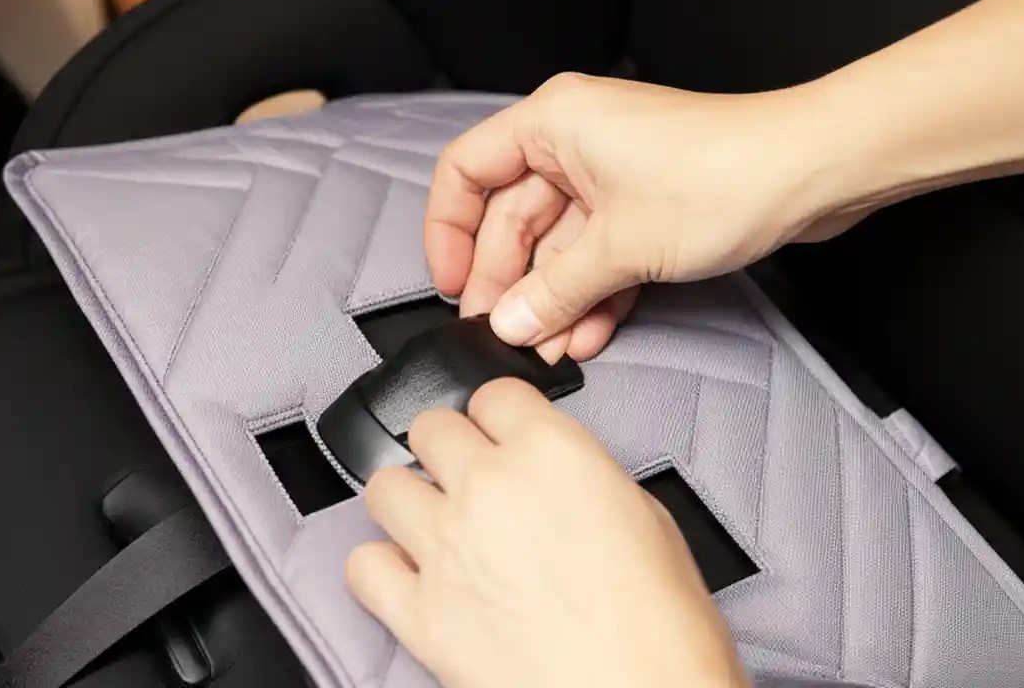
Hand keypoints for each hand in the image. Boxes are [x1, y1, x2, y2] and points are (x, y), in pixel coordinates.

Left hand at [345, 379, 748, 687]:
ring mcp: (445, 549)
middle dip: (448, 450)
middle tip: (468, 476)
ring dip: (408, 501)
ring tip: (434, 524)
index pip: (494, 393)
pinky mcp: (419, 612)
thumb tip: (552, 478)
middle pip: (429, 428)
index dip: (499, 415)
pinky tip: (409, 576)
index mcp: (552, 454)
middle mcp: (489, 489)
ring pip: (384, 487)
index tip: (500, 431)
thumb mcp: (646, 518)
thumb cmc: (661, 630)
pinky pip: (362, 566)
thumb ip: (580, 478)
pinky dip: (380, 569)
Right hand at [425, 73, 864, 361]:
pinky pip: (598, 255)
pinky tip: (585, 336)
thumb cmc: (725, 173)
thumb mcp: (620, 246)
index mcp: (552, 123)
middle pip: (512, 219)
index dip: (448, 233)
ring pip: (558, 245)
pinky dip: (591, 295)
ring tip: (547, 348)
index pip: (467, 172)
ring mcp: (612, 176)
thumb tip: (508, 324)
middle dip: (510, 283)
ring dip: (553, 300)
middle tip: (502, 335)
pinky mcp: (645, 205)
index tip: (453, 286)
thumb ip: (554, 291)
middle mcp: (575, 143)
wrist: (815, 171)